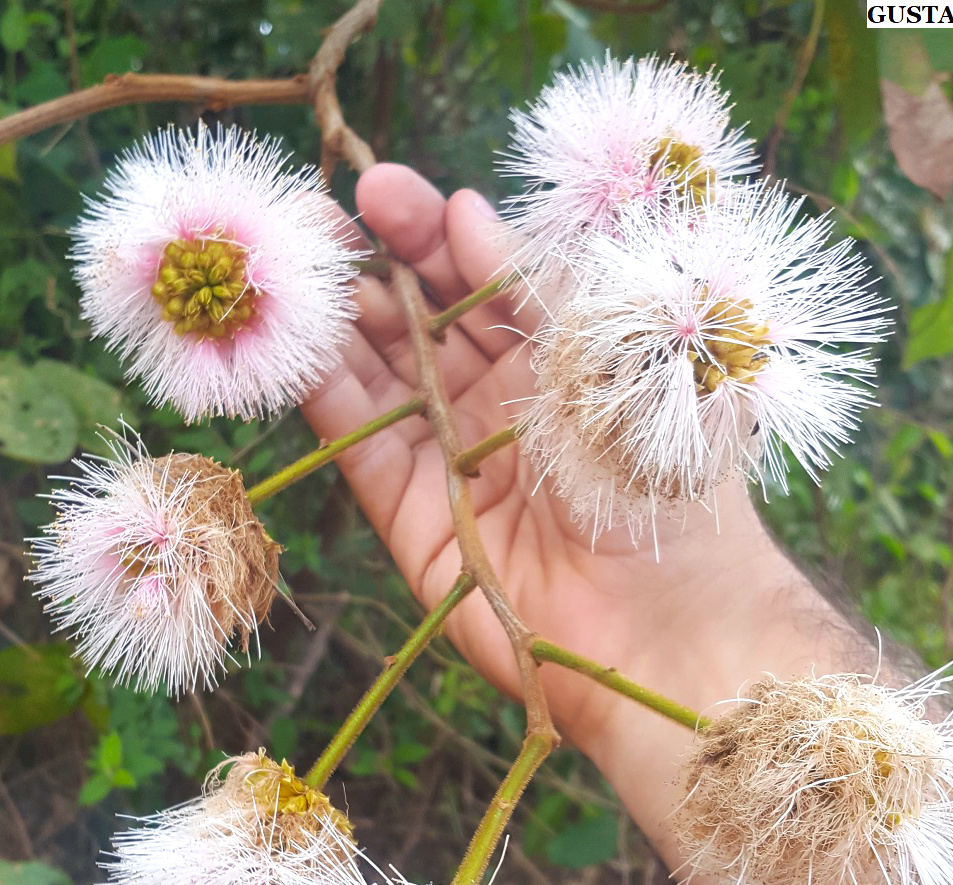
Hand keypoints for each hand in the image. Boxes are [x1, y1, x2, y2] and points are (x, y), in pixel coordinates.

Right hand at [302, 163, 837, 763]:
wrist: (660, 628)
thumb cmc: (661, 487)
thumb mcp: (608, 361)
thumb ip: (532, 288)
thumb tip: (466, 210)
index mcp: (555, 360)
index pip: (478, 280)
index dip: (429, 232)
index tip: (381, 189)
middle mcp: (496, 404)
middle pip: (418, 319)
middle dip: (369, 265)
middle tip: (317, 219)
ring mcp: (449, 457)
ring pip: (378, 373)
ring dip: (333, 319)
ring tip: (290, 266)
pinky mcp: (410, 516)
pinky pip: (358, 440)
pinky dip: (323, 391)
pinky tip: (292, 340)